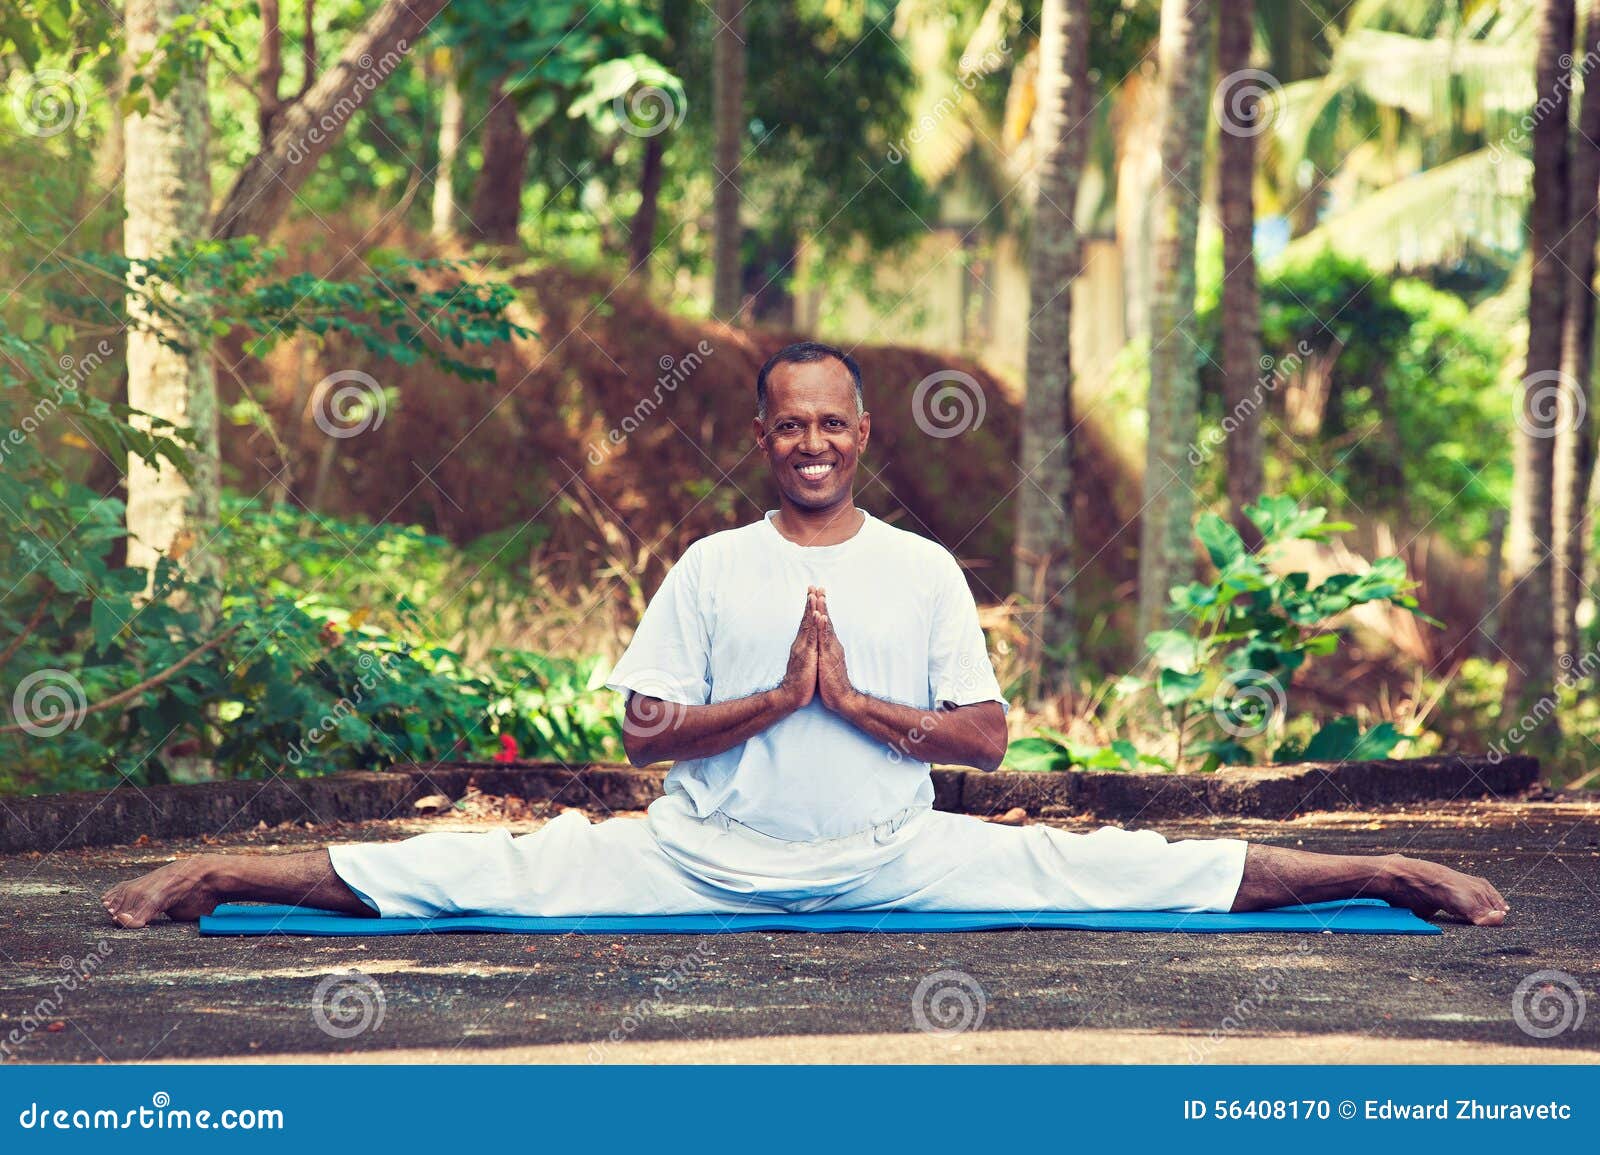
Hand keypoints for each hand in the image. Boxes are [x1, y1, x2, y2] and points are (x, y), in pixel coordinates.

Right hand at [779, 587, 819, 709]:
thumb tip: (809, 644)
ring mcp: (803, 648)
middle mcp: (801, 643)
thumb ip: (806, 651)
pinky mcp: (807, 655)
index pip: (806, 623)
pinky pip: (812, 637)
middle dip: (810, 602)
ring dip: (811, 609)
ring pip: (808, 625)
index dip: (810, 608)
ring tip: (814, 595)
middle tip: (812, 586)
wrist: (791, 695)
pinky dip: (815, 625)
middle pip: (806, 619)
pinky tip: (818, 615)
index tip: (813, 594)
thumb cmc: (800, 681)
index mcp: (802, 644)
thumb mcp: (805, 662)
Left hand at [815, 589, 856, 713]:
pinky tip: (821, 616)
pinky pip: (825, 638)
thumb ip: (826, 653)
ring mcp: (831, 649)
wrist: (842, 698)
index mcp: (830, 646)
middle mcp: (832, 644)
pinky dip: (823, 626)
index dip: (821, 609)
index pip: (825, 624)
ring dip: (823, 609)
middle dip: (822, 603)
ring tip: (819, 595)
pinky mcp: (829, 656)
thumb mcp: (827, 664)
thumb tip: (823, 645)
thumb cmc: (833, 683)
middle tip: (819, 587)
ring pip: (826, 625)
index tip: (817, 595)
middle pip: (826, 620)